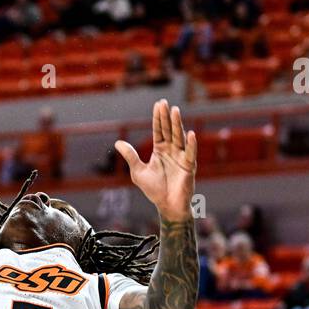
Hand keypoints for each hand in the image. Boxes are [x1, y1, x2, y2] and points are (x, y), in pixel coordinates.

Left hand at [115, 99, 197, 220]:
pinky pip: (190, 153)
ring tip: (175, 111)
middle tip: (164, 103)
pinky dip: (191, 144)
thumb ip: (130, 156)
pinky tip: (190, 134)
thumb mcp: (138, 172)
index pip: (159, 130)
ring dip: (178, 125)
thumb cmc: (154, 190)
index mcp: (160, 150)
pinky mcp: (189, 167)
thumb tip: (117, 142)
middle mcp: (172, 151)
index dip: (158, 118)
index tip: (158, 104)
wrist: (167, 206)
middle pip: (169, 130)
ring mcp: (181, 157)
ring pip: (179, 138)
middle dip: (167, 117)